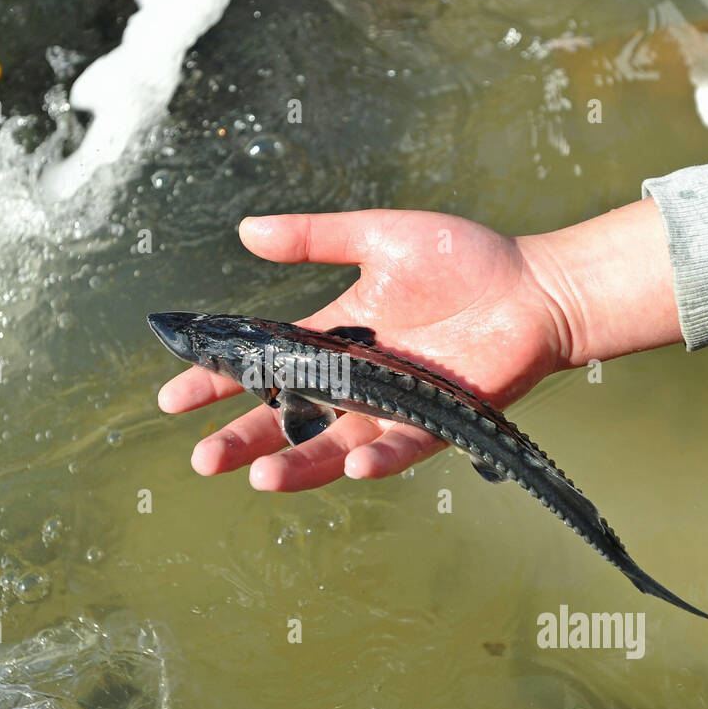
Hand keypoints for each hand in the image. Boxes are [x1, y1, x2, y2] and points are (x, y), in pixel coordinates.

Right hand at [156, 209, 577, 490]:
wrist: (536, 284)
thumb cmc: (463, 257)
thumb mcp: (378, 235)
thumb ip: (315, 238)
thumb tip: (245, 230)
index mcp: (333, 338)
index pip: (262, 367)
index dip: (217, 383)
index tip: (172, 398)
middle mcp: (355, 380)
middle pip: (288, 418)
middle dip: (244, 440)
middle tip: (203, 460)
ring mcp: (395, 405)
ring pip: (335, 445)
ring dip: (299, 464)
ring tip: (258, 478)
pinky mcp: (439, 420)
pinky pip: (404, 446)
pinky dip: (380, 458)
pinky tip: (355, 468)